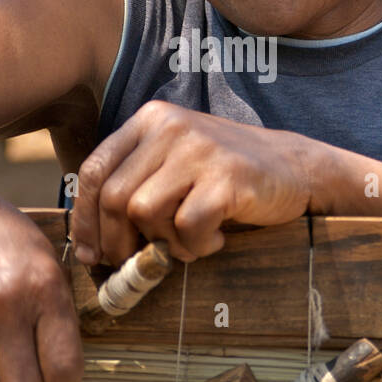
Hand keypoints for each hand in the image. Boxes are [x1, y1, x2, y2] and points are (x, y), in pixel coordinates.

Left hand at [70, 100, 318, 265]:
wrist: (297, 167)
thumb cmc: (227, 176)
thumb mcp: (175, 164)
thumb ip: (136, 186)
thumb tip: (91, 244)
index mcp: (149, 120)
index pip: (94, 169)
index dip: (84, 218)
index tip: (89, 253)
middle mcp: (169, 126)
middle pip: (114, 196)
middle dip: (117, 241)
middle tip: (135, 262)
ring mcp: (199, 149)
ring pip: (145, 211)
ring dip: (164, 242)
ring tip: (189, 242)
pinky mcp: (227, 176)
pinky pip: (187, 226)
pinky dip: (196, 245)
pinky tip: (216, 239)